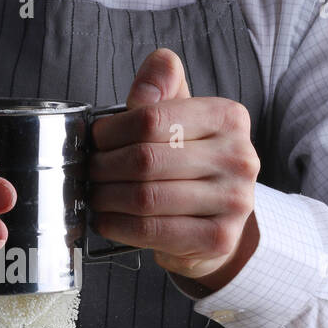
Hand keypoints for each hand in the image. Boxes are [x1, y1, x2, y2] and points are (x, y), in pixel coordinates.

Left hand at [89, 48, 260, 293]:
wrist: (216, 221)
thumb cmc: (190, 163)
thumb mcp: (180, 116)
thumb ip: (160, 89)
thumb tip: (143, 90)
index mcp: (228, 117)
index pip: (153, 118)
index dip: (112, 131)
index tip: (95, 140)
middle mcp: (239, 157)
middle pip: (145, 160)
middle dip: (104, 167)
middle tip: (88, 172)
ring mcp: (233, 201)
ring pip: (146, 197)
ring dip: (107, 197)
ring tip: (94, 195)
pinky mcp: (219, 238)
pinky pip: (153, 230)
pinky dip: (119, 225)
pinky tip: (107, 219)